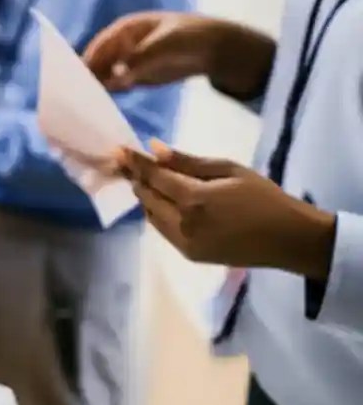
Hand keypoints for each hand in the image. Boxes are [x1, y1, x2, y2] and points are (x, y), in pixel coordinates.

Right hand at [85, 11, 276, 100]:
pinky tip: (101, 108)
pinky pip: (115, 86)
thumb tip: (114, 78)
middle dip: (86, 78)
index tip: (74, 82)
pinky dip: (108, 95)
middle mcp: (120, 44)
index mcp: (123, 29)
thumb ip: (139, 60)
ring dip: (95, 89)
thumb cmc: (190, 37)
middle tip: (75, 100)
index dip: (85, 62)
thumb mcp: (165, 45)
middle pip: (96, 62)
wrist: (214, 49)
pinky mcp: (133, 76)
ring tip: (83, 107)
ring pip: (103, 75)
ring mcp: (125, 60)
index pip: (98, 47)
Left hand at [120, 141, 335, 278]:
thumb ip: (188, 162)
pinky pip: (163, 230)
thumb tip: (155, 150)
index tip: (118, 151)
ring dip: (145, 197)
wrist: (287, 238)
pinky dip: (157, 214)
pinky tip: (161, 201)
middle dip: (136, 178)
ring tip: (142, 179)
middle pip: (147, 197)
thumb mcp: (230, 170)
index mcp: (195, 200)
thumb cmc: (264, 197)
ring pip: (151, 216)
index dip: (136, 163)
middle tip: (125, 163)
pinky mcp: (189, 255)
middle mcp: (183, 224)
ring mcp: (184, 243)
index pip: (155, 177)